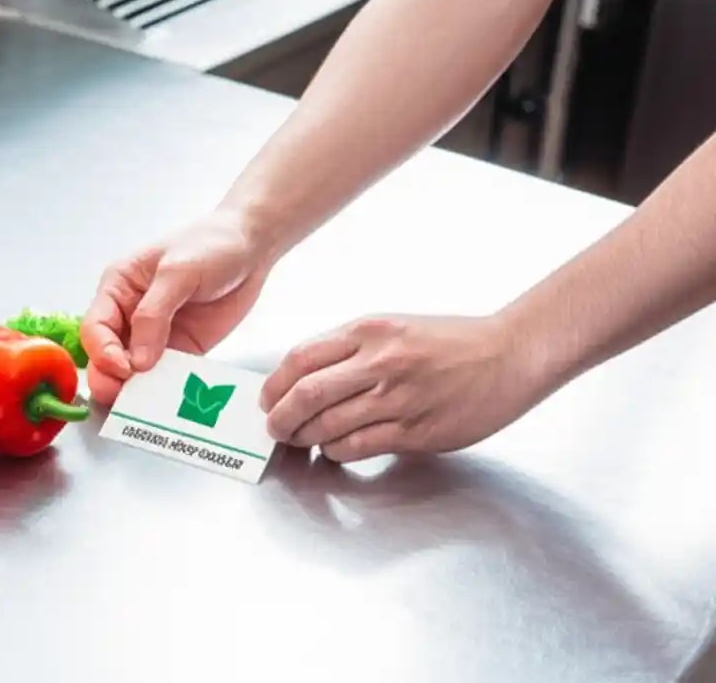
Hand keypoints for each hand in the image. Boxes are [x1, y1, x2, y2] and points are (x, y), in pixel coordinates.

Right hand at [81, 210, 274, 404]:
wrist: (251, 248)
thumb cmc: (210, 245)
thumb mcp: (177, 272)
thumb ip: (154, 313)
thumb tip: (138, 360)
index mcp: (118, 288)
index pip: (95, 327)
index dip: (103, 351)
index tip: (124, 368)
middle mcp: (129, 315)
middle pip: (106, 356)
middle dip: (110, 378)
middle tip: (123, 398)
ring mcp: (154, 337)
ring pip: (132, 373)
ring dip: (135, 391)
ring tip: (144, 408)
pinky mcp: (181, 351)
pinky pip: (166, 377)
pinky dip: (165, 392)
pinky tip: (171, 403)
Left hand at [260, 315, 545, 462]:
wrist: (510, 354)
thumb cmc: (452, 342)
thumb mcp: (393, 327)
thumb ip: (349, 349)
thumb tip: (303, 378)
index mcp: (369, 330)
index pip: (300, 358)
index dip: (274, 384)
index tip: (267, 398)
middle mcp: (380, 361)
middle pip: (306, 394)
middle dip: (280, 417)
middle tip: (275, 428)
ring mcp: (398, 397)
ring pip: (328, 425)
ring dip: (305, 438)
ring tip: (301, 440)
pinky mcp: (416, 430)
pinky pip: (358, 446)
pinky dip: (336, 451)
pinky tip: (334, 449)